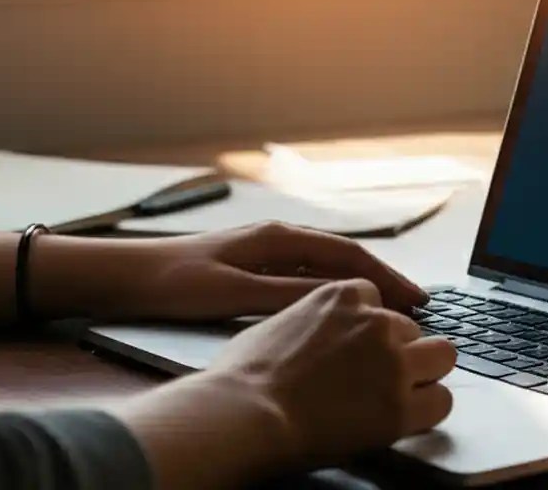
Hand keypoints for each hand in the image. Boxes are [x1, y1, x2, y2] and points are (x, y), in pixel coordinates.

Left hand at [47, 222, 427, 321]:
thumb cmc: (175, 282)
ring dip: (363, 286)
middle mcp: (279, 238)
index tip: (414, 297)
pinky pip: (310, 275)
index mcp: (279, 238)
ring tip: (391, 308)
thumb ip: (284, 295)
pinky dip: (336, 290)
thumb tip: (335, 300)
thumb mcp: (234, 293)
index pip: (349, 256)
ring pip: (330, 267)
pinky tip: (344, 309)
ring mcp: (268, 250)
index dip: (387, 277)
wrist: (129, 274)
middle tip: (417, 304)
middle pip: (346, 259)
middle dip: (384, 280)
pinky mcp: (256, 265)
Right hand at [113, 279, 456, 488]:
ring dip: (424, 374)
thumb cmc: (244, 375)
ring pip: (442, 356)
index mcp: (345, 294)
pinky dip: (428, 411)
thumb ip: (312, 318)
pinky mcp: (401, 405)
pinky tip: (406, 419)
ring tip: (400, 395)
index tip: (364, 349)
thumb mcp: (279, 321)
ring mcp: (393, 362)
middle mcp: (377, 322)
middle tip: (378, 378)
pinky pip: (442, 401)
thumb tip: (315, 331)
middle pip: (414, 330)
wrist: (244, 414)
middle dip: (401, 351)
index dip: (374, 330)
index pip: (383, 303)